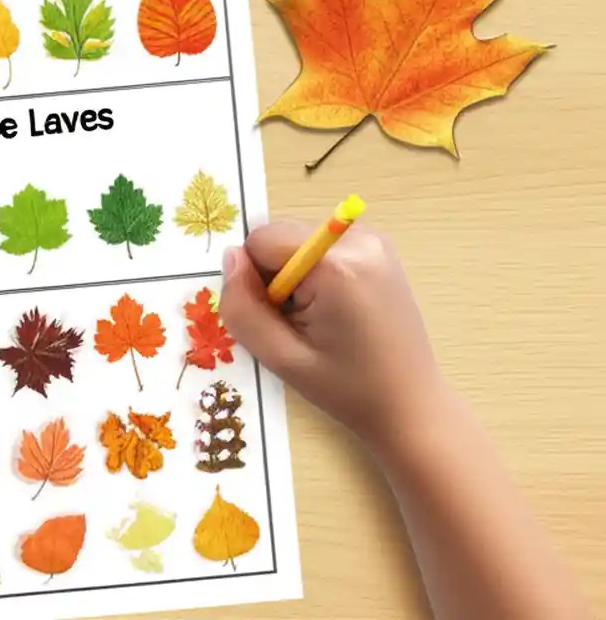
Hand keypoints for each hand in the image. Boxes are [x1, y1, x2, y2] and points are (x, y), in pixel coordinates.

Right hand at [219, 222, 442, 447]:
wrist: (410, 403)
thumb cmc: (347, 389)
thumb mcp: (280, 357)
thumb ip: (243, 306)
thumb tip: (230, 258)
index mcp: (337, 265)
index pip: (260, 240)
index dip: (256, 280)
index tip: (281, 317)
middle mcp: (359, 238)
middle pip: (280, 236)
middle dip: (276, 276)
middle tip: (301, 322)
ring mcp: (374, 239)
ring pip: (298, 240)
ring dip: (294, 275)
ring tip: (319, 318)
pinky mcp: (378, 247)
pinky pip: (321, 245)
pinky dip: (315, 271)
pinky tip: (334, 308)